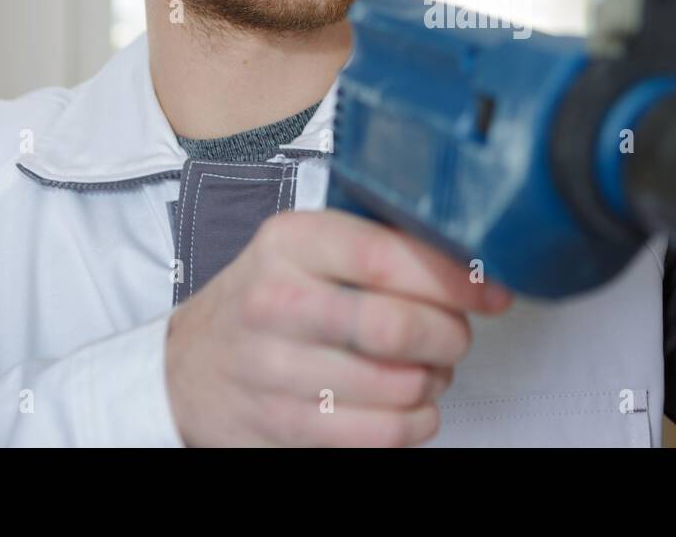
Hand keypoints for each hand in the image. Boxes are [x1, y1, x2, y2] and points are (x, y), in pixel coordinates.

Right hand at [164, 207, 512, 445]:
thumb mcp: (305, 248)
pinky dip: (416, 423)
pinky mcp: (279, 427)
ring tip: (431, 369)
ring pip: (398, 385)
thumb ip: (377, 243)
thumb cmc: (265, 298)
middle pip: (397, 327)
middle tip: (456, 335)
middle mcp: (276, 302)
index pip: (387, 255)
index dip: (454, 278)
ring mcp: (272, 370)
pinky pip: (380, 434)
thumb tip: (469, 262)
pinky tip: (413, 406)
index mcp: (290, 242)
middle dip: (450, 335)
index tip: (489, 292)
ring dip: (435, 381)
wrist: (186, 366)